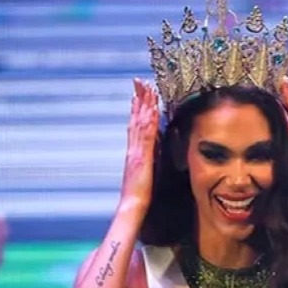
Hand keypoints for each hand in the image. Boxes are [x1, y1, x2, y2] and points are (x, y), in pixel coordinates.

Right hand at [119, 79, 159, 211]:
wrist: (132, 207)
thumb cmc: (140, 196)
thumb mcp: (146, 174)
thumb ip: (149, 160)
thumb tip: (156, 149)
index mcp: (135, 153)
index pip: (135, 126)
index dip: (137, 109)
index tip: (139, 94)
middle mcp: (133, 149)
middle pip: (135, 120)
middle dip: (138, 100)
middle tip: (140, 81)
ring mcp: (136, 152)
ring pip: (139, 123)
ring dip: (143, 105)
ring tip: (145, 88)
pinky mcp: (142, 158)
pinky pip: (146, 136)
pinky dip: (147, 122)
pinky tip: (151, 110)